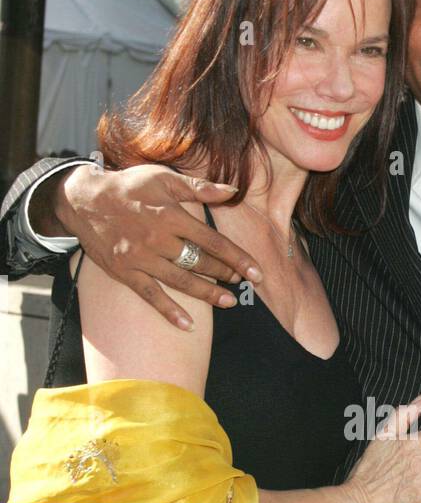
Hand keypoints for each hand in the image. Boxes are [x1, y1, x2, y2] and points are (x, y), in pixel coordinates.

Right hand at [56, 163, 264, 328]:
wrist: (83, 200)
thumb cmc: (128, 186)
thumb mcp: (163, 177)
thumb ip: (199, 187)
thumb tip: (232, 190)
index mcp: (170, 215)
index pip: (212, 241)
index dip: (237, 258)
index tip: (256, 272)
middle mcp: (157, 238)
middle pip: (199, 262)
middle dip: (224, 274)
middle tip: (242, 283)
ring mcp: (140, 257)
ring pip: (180, 280)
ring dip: (206, 294)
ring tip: (228, 302)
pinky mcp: (125, 272)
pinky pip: (151, 295)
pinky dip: (169, 311)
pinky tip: (188, 325)